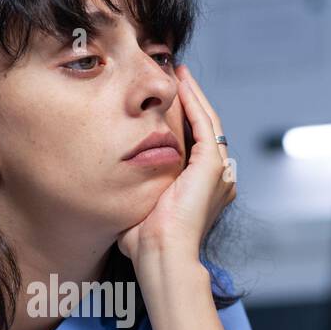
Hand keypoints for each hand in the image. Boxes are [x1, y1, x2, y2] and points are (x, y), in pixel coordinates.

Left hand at [116, 64, 235, 269]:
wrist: (161, 256)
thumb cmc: (146, 243)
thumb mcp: (139, 207)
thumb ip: (134, 192)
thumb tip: (111, 183)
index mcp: (204, 189)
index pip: (196, 144)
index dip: (183, 119)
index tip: (167, 100)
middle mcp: (218, 178)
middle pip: (206, 128)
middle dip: (191, 100)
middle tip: (177, 75)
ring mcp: (219, 172)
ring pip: (208, 122)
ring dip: (194, 95)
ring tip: (180, 73)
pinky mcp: (213, 166)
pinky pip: (205, 125)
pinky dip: (194, 103)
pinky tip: (182, 86)